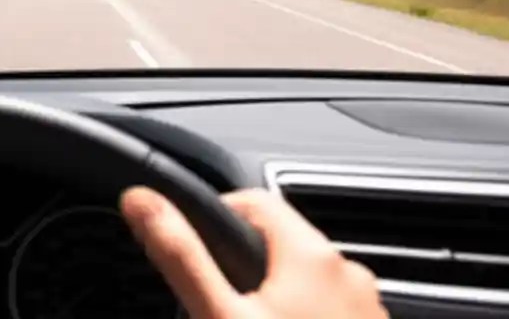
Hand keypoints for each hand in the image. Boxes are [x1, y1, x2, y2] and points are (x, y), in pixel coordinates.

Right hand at [121, 187, 386, 318]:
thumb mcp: (219, 318)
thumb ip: (180, 256)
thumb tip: (140, 200)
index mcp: (311, 255)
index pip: (251, 202)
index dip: (211, 223)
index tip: (189, 258)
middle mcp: (349, 274)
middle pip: (277, 245)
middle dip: (240, 271)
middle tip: (211, 310)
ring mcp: (368, 311)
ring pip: (302, 285)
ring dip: (269, 302)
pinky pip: (326, 314)